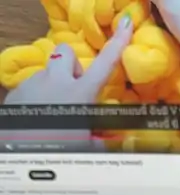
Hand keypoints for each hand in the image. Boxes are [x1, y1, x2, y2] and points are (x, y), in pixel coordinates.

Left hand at [4, 17, 132, 149]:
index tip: (126, 23)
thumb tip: (109, 141)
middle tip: (76, 90)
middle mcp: (57, 82)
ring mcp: (35, 83)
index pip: (105, 64)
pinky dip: (39, 100)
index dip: (118, 42)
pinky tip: (39, 119)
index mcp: (80, 94)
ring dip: (56, 87)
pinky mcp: (18, 92)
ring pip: (49, 75)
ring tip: (56, 113)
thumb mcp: (86, 148)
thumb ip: (100, 141)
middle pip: (66, 54)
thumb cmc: (57, 149)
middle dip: (73, 68)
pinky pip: (33, 88)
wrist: (19, 150)